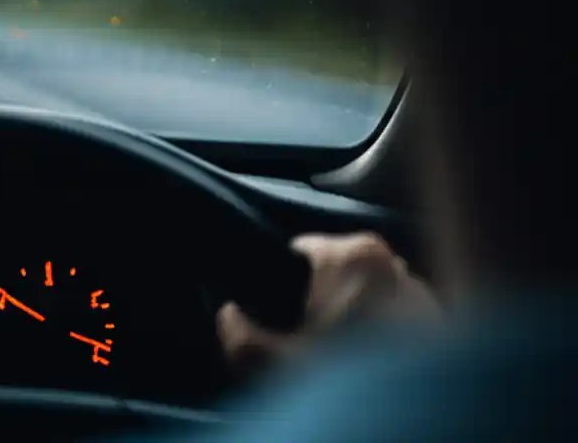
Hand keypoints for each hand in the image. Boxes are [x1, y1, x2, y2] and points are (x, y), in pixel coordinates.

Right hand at [218, 233, 438, 374]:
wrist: (424, 422)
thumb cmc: (347, 378)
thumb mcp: (274, 363)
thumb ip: (239, 335)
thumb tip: (229, 317)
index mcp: (353, 255)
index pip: (298, 251)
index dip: (281, 286)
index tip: (280, 318)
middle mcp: (394, 261)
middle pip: (334, 275)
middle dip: (320, 304)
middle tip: (309, 343)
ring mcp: (424, 291)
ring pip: (367, 297)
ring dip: (352, 322)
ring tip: (340, 357)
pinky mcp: (443, 322)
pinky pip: (396, 320)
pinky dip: (381, 337)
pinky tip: (369, 364)